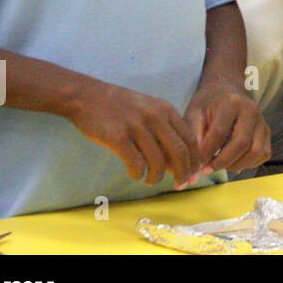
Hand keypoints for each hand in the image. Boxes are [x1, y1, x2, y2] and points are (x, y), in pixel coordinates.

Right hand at [64, 80, 201, 187]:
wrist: (88, 97)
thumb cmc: (121, 108)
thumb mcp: (149, 111)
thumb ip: (165, 132)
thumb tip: (176, 164)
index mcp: (166, 110)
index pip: (190, 139)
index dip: (194, 161)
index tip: (193, 176)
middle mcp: (156, 117)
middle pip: (179, 152)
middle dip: (183, 173)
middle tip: (179, 185)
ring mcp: (137, 126)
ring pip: (157, 161)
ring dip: (156, 177)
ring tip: (150, 181)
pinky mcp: (119, 137)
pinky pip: (136, 163)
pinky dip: (138, 174)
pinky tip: (135, 174)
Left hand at [184, 79, 271, 177]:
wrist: (226, 91)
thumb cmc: (207, 105)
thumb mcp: (194, 115)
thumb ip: (194, 138)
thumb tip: (195, 168)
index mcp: (230, 103)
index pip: (220, 132)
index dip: (207, 153)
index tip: (196, 164)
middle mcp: (251, 110)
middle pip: (241, 143)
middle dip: (222, 162)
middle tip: (207, 169)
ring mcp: (262, 121)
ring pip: (256, 151)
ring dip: (237, 165)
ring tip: (221, 165)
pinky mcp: (267, 131)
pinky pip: (264, 154)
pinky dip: (250, 163)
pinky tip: (234, 161)